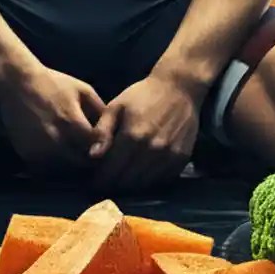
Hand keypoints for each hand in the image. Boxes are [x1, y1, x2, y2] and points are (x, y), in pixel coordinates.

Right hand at [0, 67, 105, 173]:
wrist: (17, 83)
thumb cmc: (54, 84)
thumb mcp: (83, 90)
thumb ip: (100, 111)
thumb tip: (115, 131)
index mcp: (72, 122)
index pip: (96, 150)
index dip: (103, 153)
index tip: (107, 153)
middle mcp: (56, 139)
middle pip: (80, 164)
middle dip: (89, 163)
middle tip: (94, 160)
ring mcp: (39, 149)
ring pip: (63, 170)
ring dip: (72, 168)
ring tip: (77, 160)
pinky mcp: (27, 154)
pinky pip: (45, 169)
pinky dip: (53, 167)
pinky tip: (58, 157)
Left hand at [89, 75, 202, 192]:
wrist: (180, 88)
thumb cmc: (143, 95)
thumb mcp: (117, 106)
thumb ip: (102, 131)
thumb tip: (92, 156)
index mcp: (132, 136)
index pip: (111, 170)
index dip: (100, 180)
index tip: (94, 182)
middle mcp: (151, 150)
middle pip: (127, 181)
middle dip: (114, 184)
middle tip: (107, 182)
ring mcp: (168, 156)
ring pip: (144, 184)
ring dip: (131, 185)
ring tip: (122, 179)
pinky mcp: (181, 158)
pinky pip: (162, 180)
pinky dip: (150, 180)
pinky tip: (142, 172)